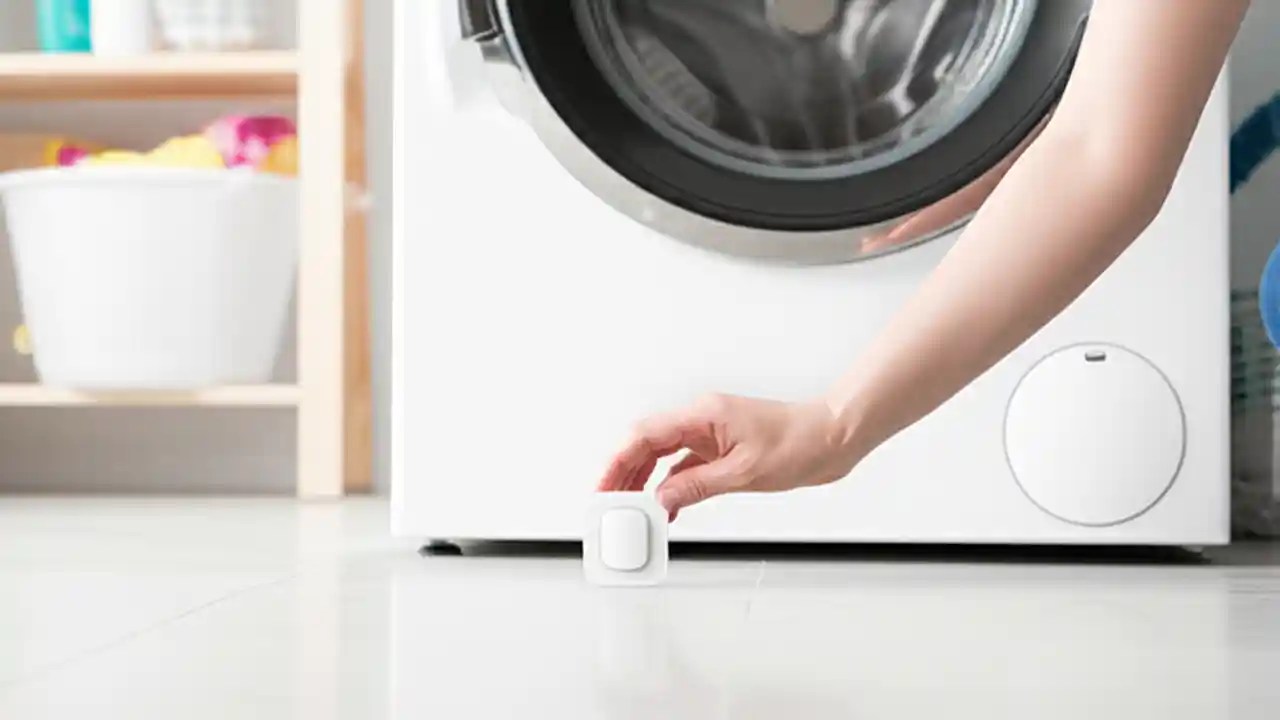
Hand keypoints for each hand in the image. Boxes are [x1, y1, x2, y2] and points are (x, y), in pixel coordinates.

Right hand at [596, 394, 864, 519]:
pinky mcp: (719, 448)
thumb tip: (661, 500)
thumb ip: (697, 486)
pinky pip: (683, 466)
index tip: (603, 487)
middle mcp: (701, 420)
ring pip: (661, 455)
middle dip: (623, 473)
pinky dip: (671, 486)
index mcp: (702, 415)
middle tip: (607, 503)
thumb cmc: (799, 442)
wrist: (832, 437)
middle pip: (646, 444)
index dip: (617, 462)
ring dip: (643, 481)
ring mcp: (709, 434)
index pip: (644, 436)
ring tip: (629, 508)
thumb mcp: (744, 473)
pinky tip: (665, 507)